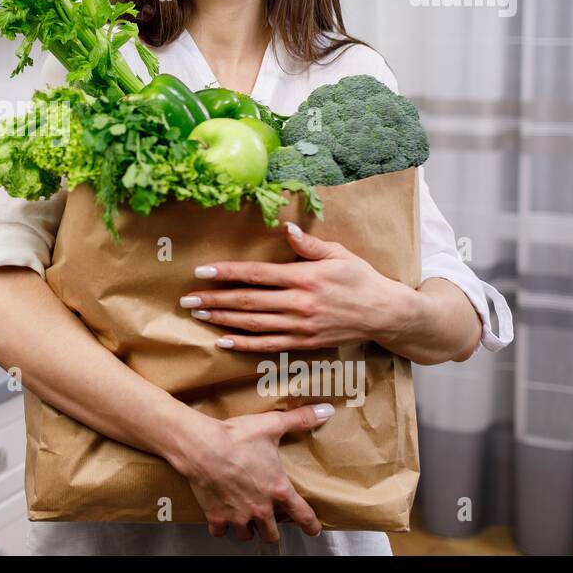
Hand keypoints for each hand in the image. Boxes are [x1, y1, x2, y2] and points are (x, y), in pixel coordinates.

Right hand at [171, 403, 332, 541]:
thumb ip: (300, 419)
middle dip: (272, 531)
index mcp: (277, 490)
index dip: (310, 525)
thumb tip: (326, 410)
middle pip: (272, 535)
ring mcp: (237, 515)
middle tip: (269, 524)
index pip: (302, 515)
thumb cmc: (237, 438)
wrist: (203, 447)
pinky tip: (219, 518)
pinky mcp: (216, 516)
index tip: (313, 530)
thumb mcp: (272, 425)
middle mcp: (260, 509)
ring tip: (244, 521)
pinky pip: (220, 532)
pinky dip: (220, 527)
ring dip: (247, 530)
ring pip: (246, 537)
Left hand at [179, 221, 421, 351]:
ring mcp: (300, 326)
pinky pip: (269, 345)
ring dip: (223, 319)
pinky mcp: (304, 343)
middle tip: (187, 299)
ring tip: (199, 315)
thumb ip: (309, 244)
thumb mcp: (339, 254)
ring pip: (253, 324)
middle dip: (215, 299)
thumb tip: (286, 227)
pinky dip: (245, 345)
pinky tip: (224, 341)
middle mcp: (299, 303)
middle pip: (248, 301)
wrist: (385, 313)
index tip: (202, 272)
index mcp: (304, 277)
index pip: (257, 274)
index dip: (227, 273)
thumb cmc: (360, 278)